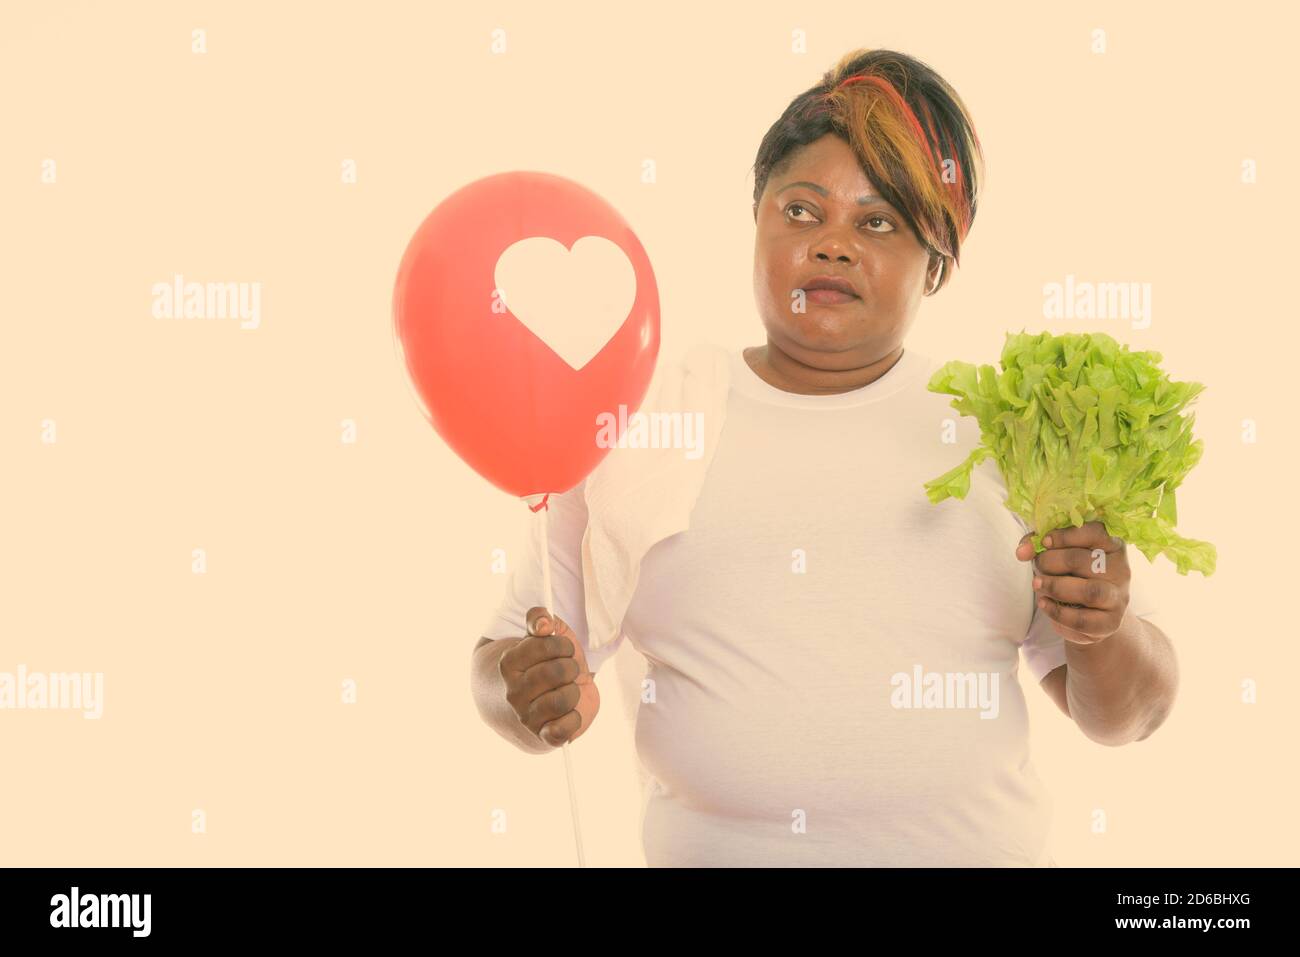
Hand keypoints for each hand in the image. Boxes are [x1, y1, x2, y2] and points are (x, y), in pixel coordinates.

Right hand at [497, 606, 599, 746]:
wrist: (536, 702)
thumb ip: (539, 619)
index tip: (563, 650)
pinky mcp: (543, 736)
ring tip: (567, 690)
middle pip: (558, 672)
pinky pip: (562, 731)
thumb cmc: (543, 665)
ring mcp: (526, 717)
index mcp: (508, 664)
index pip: (544, 645)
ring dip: (573, 691)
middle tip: (567, 671)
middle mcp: (513, 692)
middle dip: (571, 667)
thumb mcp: (542, 636)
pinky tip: (570, 712)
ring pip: (563, 700)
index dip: (562, 644)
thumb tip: (543, 624)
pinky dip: (573, 720)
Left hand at [1014, 521, 1131, 644]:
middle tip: (1037, 566)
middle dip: (1052, 562)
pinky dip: (1057, 613)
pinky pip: (1082, 620)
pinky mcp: (1110, 623)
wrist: (1094, 613)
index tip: (1044, 541)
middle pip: (1085, 561)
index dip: (1066, 535)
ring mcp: (1118, 598)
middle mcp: (1121, 570)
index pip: (1096, 532)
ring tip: (1038, 585)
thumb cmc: (1074, 575)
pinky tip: (1045, 604)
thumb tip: (1022, 551)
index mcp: (1112, 545)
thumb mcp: (1060, 553)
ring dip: (1056, 587)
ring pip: (1089, 592)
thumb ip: (1039, 545)